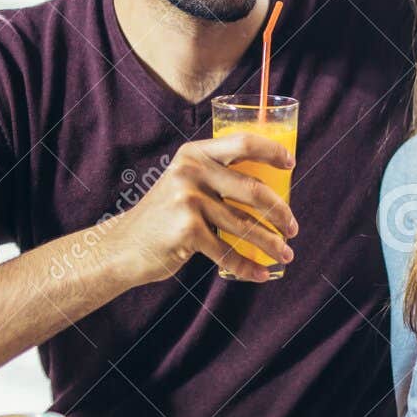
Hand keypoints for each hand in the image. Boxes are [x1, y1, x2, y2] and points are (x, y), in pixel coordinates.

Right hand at [106, 133, 298, 285]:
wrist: (123, 247)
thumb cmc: (165, 216)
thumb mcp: (185, 184)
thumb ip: (216, 177)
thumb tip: (270, 188)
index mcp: (195, 153)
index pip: (243, 143)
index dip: (272, 151)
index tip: (290, 164)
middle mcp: (191, 171)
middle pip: (253, 189)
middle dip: (280, 212)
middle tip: (293, 228)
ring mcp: (187, 200)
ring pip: (244, 224)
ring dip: (271, 243)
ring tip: (286, 254)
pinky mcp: (187, 230)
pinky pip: (227, 251)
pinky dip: (247, 266)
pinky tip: (261, 273)